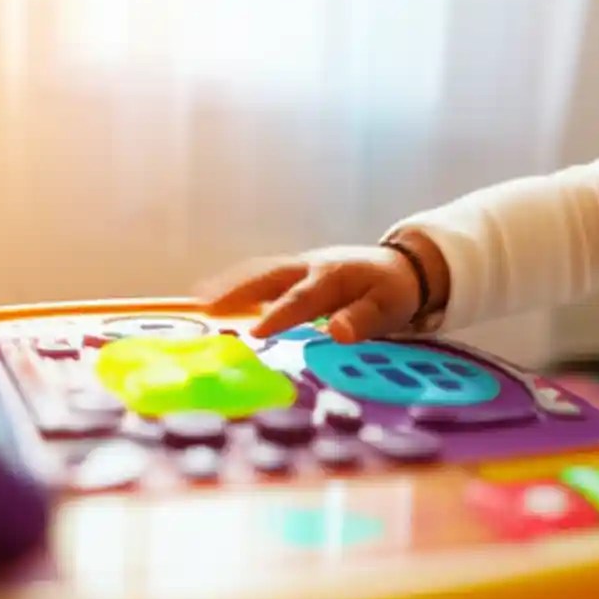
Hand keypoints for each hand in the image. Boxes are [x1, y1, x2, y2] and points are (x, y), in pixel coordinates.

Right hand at [196, 235, 448, 343]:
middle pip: (268, 277)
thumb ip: (363, 320)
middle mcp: (310, 267)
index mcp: (333, 278)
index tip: (254, 332)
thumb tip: (337, 332)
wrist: (399, 266)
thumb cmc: (393, 292)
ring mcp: (300, 266)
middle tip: (206, 307)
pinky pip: (262, 275)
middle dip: (237, 291)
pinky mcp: (294, 271)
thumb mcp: (389, 309)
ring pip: (260, 273)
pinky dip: (238, 283)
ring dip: (230, 285)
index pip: (301, 299)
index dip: (278, 315)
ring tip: (199, 301)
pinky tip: (214, 297)